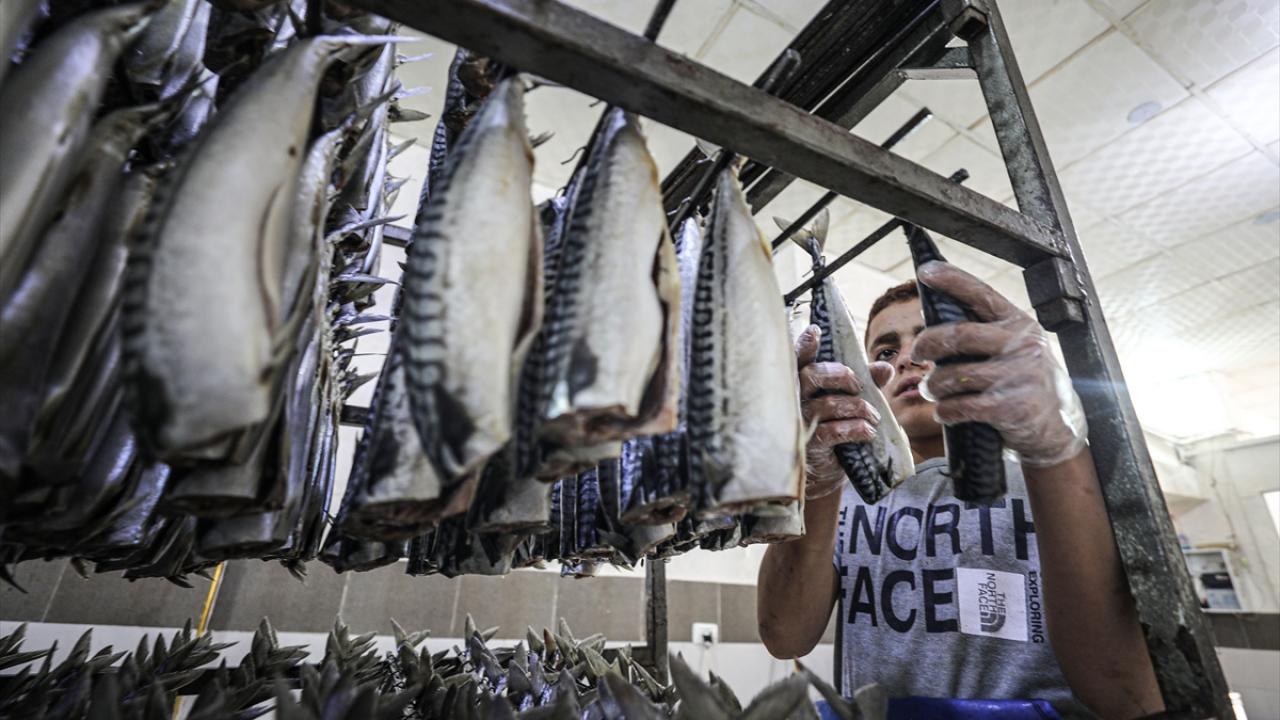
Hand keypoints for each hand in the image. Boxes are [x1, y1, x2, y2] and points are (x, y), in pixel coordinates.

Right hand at [795, 325, 893, 498]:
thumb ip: (866, 381)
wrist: (823, 470)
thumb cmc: (833, 426)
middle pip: (811, 376)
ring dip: (857, 407)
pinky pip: (832, 431)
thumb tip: (886, 367)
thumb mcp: (850, 401)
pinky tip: (868, 431)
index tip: (816, 331)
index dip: (805, 345)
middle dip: (840, 375)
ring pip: (827, 404)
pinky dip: (855, 428)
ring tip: (873, 415)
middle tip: (858, 384)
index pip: (799, 360)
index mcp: (802, 384)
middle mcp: (796, 400)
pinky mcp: (810, 445)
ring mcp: (801, 423)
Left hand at [912, 261, 1087, 466]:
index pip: (982, 294)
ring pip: (954, 375)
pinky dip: (945, 410)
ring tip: (931, 390)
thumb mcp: (1016, 348)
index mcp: (1020, 324)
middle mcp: (1022, 345)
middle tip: (916, 354)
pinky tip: (944, 412)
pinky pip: (960, 406)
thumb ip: (983, 332)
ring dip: (933, 385)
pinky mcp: (1011, 407)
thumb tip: (930, 314)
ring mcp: (1018, 376)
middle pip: (958, 335)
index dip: (952, 280)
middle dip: (927, 344)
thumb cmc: (1024, 382)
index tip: (925, 272)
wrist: (1058, 426)